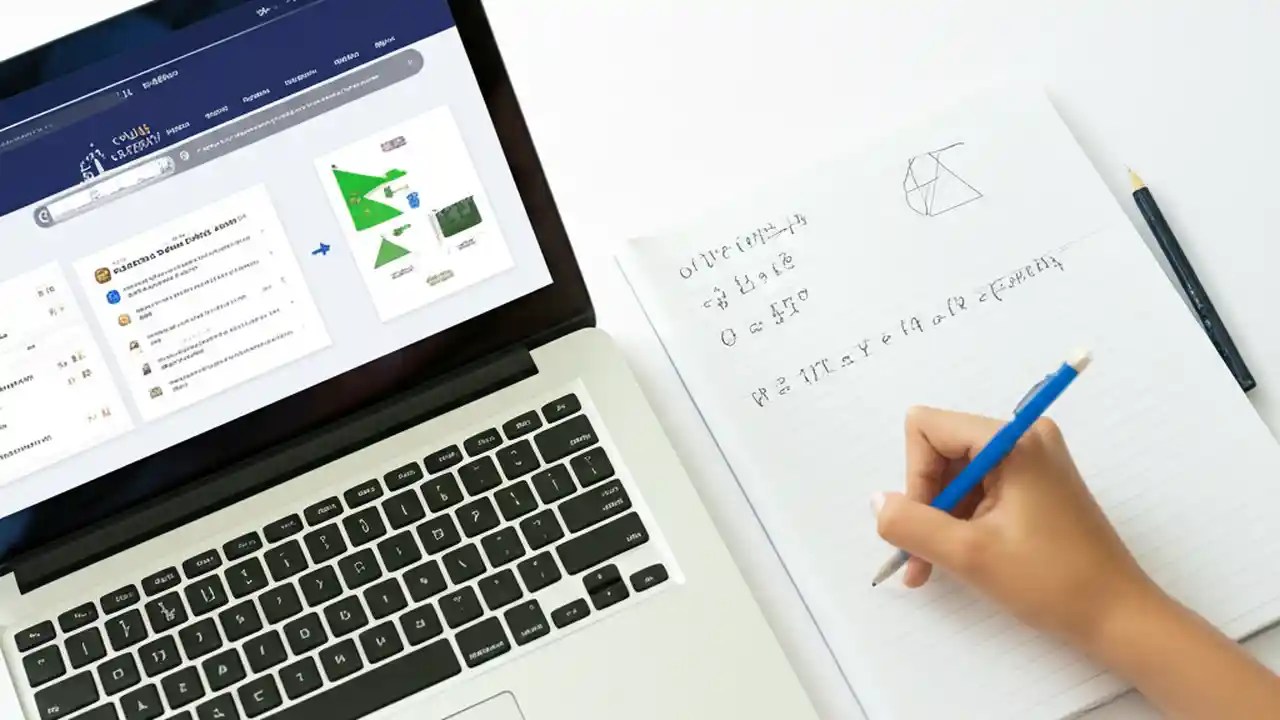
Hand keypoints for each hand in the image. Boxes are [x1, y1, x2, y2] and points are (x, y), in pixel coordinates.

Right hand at [872, 406, 1158, 646]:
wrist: (1119, 617)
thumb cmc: (1051, 581)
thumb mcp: (969, 554)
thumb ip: (911, 523)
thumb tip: (877, 502)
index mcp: (1013, 441)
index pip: (928, 428)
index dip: (915, 476)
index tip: (925, 523)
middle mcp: (1024, 438)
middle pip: (940, 449)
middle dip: (924, 502)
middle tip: (920, 555)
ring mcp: (1033, 461)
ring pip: (956, 474)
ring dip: (939, 519)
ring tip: (932, 568)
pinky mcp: (1036, 485)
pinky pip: (980, 489)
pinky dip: (961, 522)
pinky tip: (954, 560)